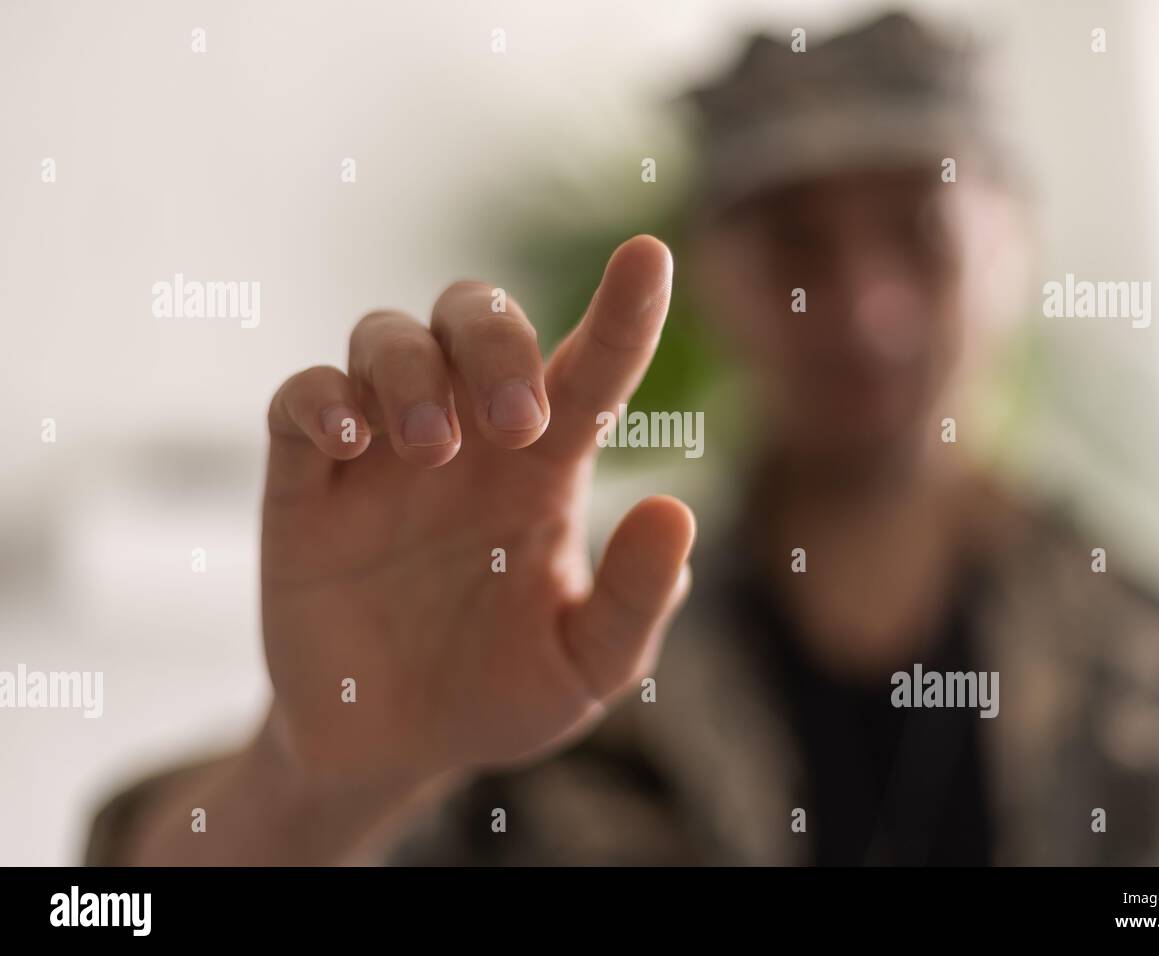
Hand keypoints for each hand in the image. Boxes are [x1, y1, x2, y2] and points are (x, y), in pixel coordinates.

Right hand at [259, 235, 694, 784]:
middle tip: (519, 425)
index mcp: (545, 467)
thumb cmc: (504, 693)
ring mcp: (381, 454)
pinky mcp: (305, 486)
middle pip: (475, 313)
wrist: (393, 749)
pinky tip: (352, 445)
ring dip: (412, 368)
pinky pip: (300, 401)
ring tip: (432, 447)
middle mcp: (467, 437)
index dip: (624, 309)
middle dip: (498, 342)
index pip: (590, 366)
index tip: (652, 253)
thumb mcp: (588, 668)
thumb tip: (675, 508)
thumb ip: (634, 600)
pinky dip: (323, 400)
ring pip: (385, 334)